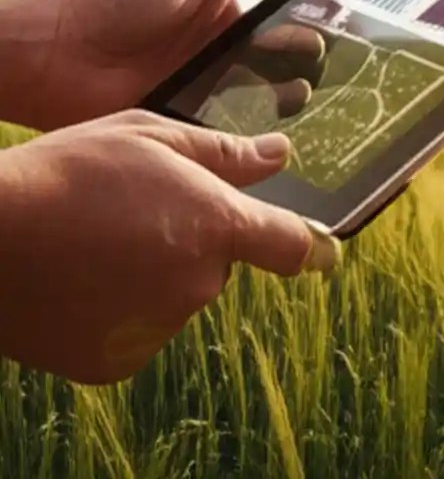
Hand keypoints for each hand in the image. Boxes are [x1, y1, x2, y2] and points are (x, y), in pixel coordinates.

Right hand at [0, 110, 340, 383]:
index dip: (311, 245)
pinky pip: (134, 332)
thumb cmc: (63, 174)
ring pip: (171, 297)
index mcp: (218, 226)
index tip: (325, 252)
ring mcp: (159, 327)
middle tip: (129, 217)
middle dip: (187, 242)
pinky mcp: (117, 362)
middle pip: (215, 265)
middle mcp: (200, 283)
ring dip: (149, 276)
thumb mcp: (145, 136)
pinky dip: (114, 313)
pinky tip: (76, 283)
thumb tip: (280, 154)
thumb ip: (222, 152)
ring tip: (91, 246)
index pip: (292, 245)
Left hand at [2, 0, 325, 130]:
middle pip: (288, 38)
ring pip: (274, 82)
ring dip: (301, 83)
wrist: (47, 52)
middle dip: (323, 41)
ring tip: (329, 87)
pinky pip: (244, 120)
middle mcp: (224, 36)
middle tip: (357, 50)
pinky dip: (269, 123)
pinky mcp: (199, 114)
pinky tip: (296, 124)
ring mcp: (213, 76)